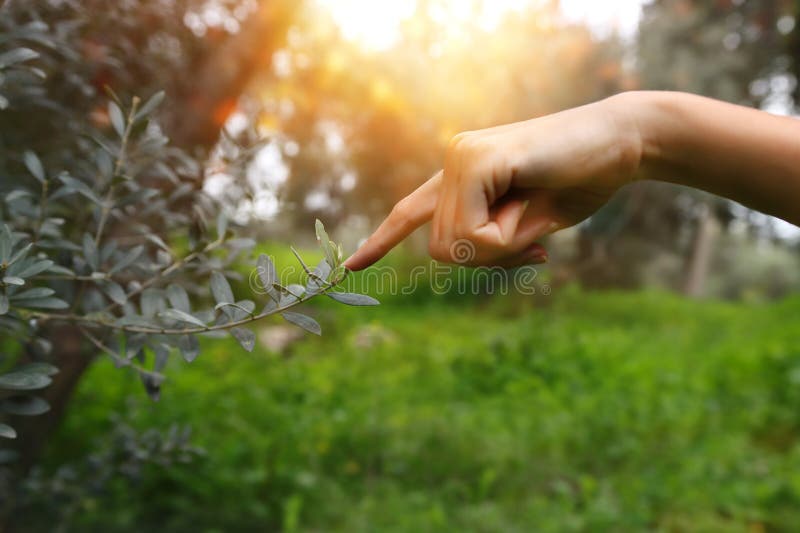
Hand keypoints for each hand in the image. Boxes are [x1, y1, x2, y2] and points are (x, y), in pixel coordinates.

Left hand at [345, 94, 641, 269]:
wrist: (622, 143)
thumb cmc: (578, 182)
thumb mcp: (525, 225)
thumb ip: (488, 240)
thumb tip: (459, 255)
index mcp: (461, 176)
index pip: (411, 211)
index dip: (382, 240)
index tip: (352, 266)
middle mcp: (452, 162)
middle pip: (444, 250)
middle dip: (490, 258)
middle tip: (531, 234)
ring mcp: (460, 156)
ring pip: (456, 245)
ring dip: (502, 245)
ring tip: (534, 208)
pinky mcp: (477, 158)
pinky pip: (474, 231)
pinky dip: (506, 236)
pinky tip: (531, 201)